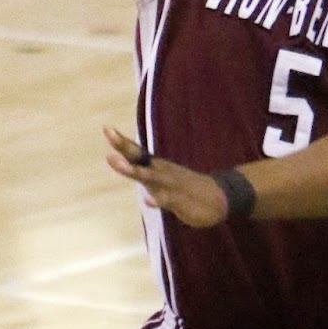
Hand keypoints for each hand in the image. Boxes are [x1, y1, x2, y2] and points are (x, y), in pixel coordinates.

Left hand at [104, 126, 230, 226]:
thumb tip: (124, 163)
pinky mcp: (182, 201)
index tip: (106, 127)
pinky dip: (158, 200)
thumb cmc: (186, 190)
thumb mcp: (162, 182)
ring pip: (151, 177)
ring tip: (115, 161)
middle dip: (123, 147)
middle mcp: (162, 172)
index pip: (137, 152)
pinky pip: (168, 200)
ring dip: (134, 170)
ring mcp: (172, 185)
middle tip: (108, 132)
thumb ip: (145, 174)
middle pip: (140, 158)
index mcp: (157, 168)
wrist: (221, 198)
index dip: (122, 142)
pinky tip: (147, 200)